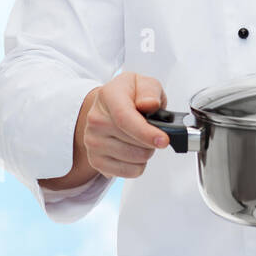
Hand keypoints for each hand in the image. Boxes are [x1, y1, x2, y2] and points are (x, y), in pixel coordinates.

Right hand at [39, 71, 168, 189]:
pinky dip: (138, 164)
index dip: (146, 132)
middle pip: (134, 143)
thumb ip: (150, 91)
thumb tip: (150, 104)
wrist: (108, 107)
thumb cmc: (128, 96)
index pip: (124, 118)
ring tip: (141, 139)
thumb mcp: (143, 83)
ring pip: (135, 160)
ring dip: (146, 152)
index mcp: (108, 96)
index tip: (163, 140)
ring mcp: (93, 142)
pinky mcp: (96, 161)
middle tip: (151, 130)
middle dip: (152, 140)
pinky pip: (130, 172)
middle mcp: (96, 120)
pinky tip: (133, 150)